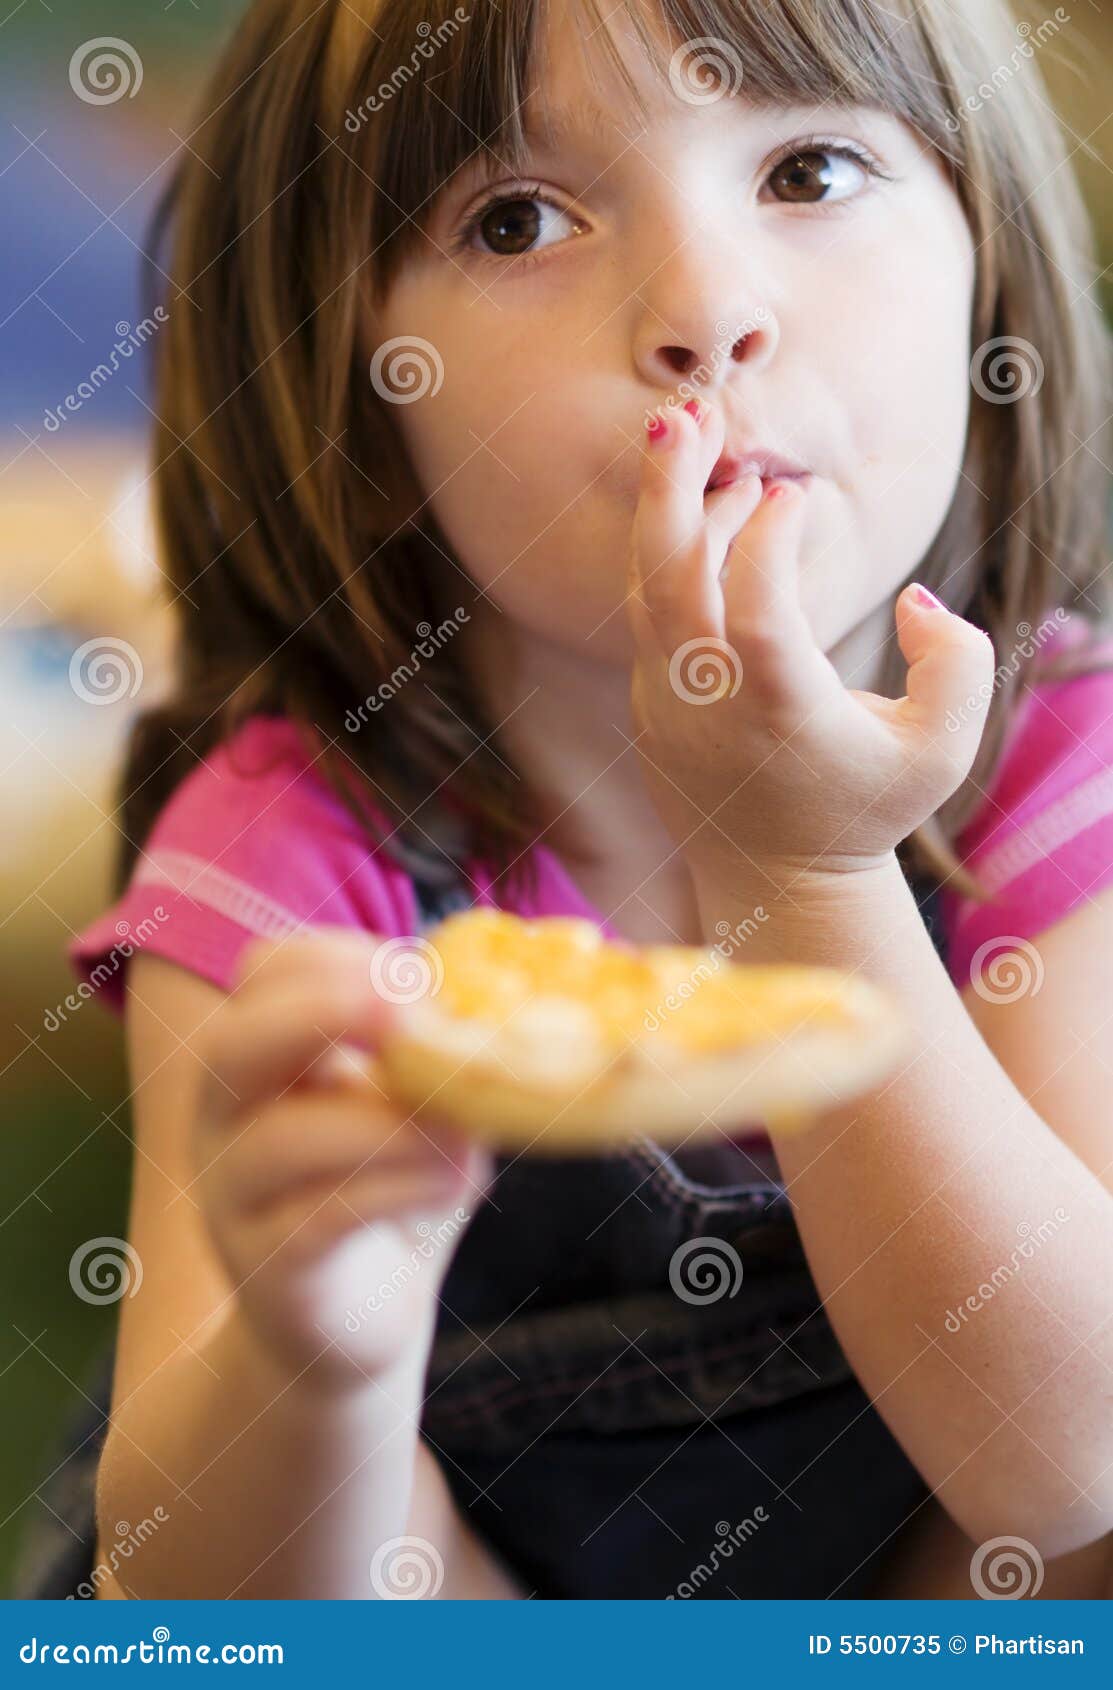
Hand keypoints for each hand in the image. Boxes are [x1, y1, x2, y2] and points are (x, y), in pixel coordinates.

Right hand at [190, 930, 492, 1393]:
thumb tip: (505, 1011)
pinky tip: (451, 1183)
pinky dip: (396, 1190)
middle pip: (233, 1044)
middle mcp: (225, 1119)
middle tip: (409, 1015)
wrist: (356, 1321)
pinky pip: (319, 1218)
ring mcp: (234, 1198)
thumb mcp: (418, 1104)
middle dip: (322, 1012)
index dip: (344, 959)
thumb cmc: (391, 1188)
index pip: (267, 974)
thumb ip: (440, 1057)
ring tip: (461, 1137)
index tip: (423, 976)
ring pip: (277, 1141)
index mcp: (261, 1055)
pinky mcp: (269, 1270)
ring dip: (388, 1125)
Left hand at [627, 400, 995, 888]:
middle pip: (667, 581)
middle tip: (682, 414)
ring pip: (645, 590)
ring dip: (666, 512)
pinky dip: (669, 559)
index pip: (755, 609)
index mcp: (778, 714)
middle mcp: (706, 706)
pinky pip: (646, 614)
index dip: (768, 541)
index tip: (793, 496)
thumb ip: (957, 666)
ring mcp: (664, 706)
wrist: (778, 879)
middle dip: (669, 488)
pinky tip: (705, 515)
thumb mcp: (941, 750)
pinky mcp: (648, 704)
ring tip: (700, 446)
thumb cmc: (866, 808)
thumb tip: (914, 598)